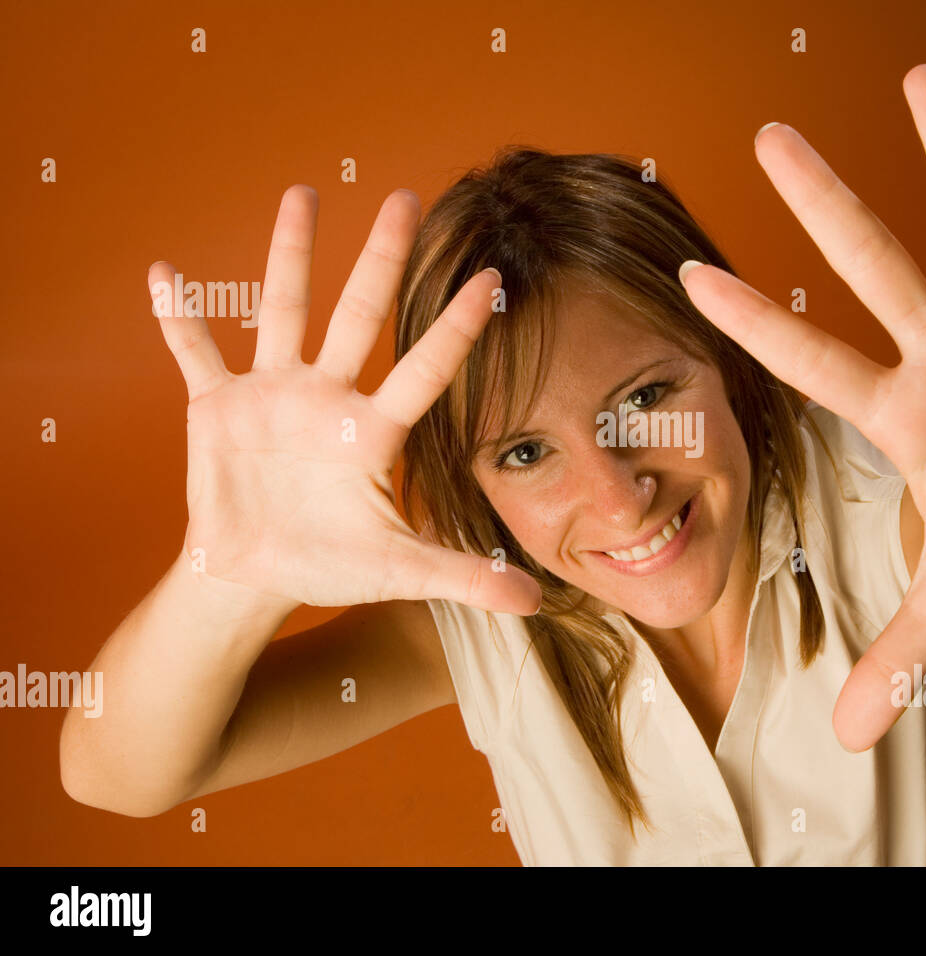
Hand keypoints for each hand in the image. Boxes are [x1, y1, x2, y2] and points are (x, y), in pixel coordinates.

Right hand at [150, 186, 541, 615]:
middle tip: (407, 197)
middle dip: (381, 259)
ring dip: (289, 255)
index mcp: (374, 432)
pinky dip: (177, 317)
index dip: (456, 328)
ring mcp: (272, 395)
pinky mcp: (217, 407)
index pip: (425, 369)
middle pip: (359, 314)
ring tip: (303, 194)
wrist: (256, 575)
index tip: (492, 279)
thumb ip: (464, 578)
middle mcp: (328, 397)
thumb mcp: (399, 571)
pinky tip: (163, 274)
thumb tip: (536, 603)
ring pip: (282, 311)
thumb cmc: (331, 566)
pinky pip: (194, 352)